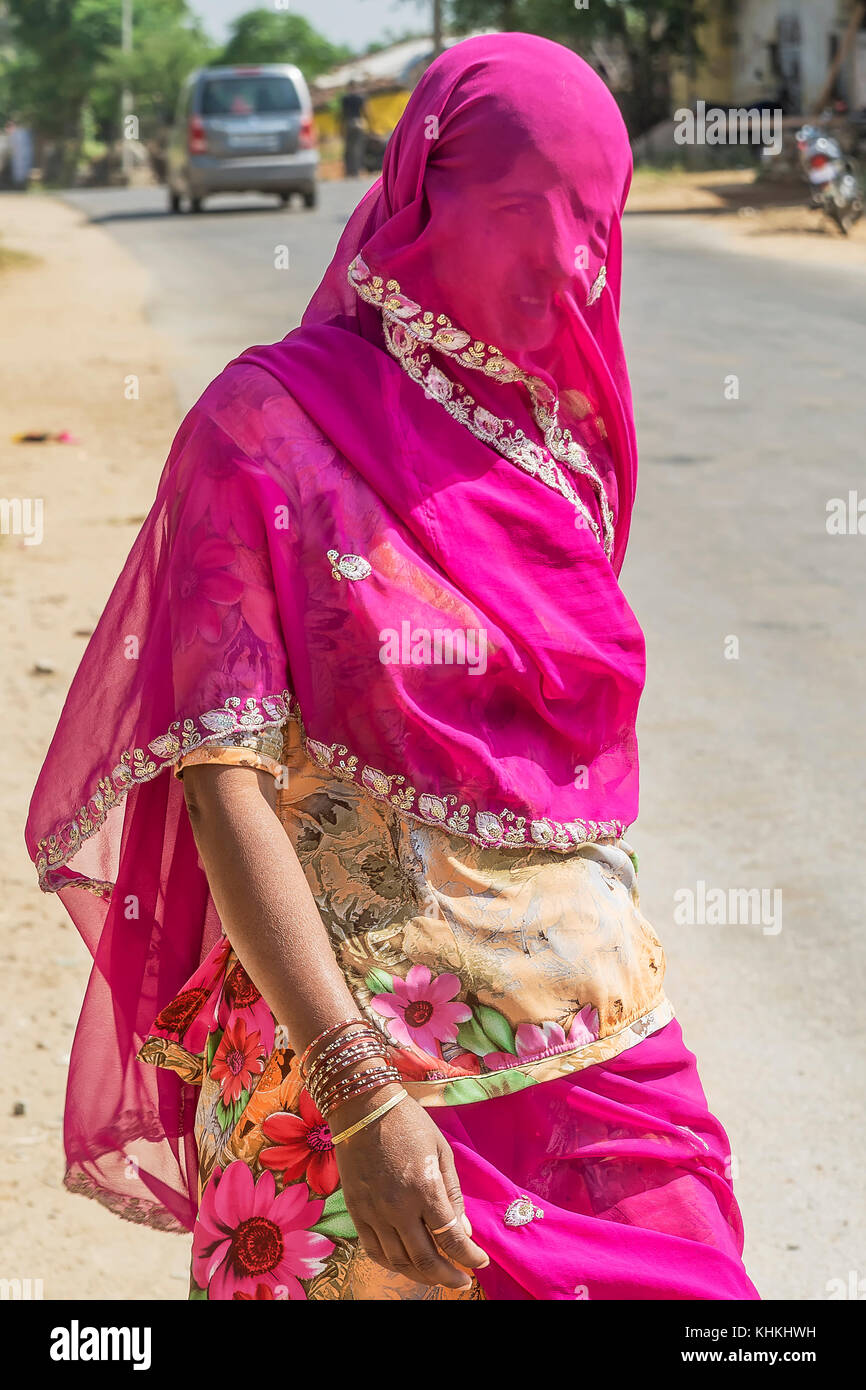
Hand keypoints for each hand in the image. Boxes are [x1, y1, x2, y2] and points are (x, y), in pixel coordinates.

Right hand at [333, 1086, 488, 1290]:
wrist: (363, 1107)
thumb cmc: (409, 1122)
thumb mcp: (441, 1151)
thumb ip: (453, 1194)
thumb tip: (464, 1231)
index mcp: (425, 1188)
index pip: (452, 1238)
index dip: (470, 1257)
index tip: (480, 1263)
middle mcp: (399, 1207)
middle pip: (426, 1259)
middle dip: (449, 1276)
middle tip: (462, 1282)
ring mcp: (374, 1212)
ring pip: (399, 1261)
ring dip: (422, 1275)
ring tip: (437, 1276)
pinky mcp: (356, 1211)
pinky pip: (374, 1250)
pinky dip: (392, 1264)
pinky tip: (406, 1264)